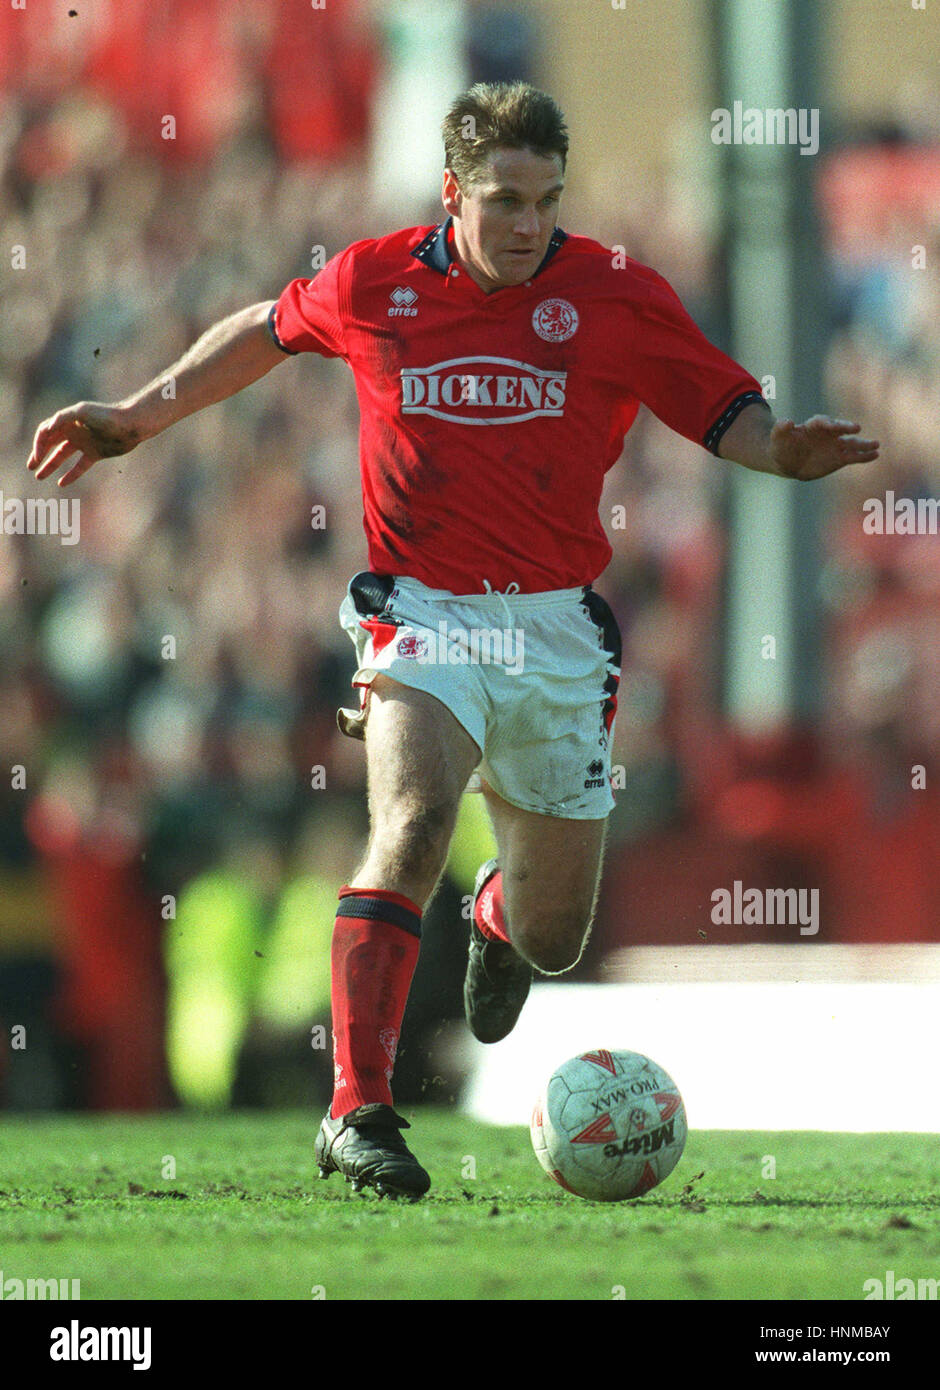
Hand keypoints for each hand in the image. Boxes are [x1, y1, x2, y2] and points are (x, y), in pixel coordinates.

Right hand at [27, 401, 142, 486]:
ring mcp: (84, 443)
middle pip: (50, 444)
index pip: (45, 432)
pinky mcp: (95, 453)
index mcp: (67, 421)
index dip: (38, 445)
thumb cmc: (107, 415)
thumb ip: (63, 417)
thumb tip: (47, 428)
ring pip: (62, 455)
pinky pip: (80, 466)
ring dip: (50, 465)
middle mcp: (73, 431)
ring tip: (38, 477)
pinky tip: (61, 483)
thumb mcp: (83, 411)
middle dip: (38, 455)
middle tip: (30, 466)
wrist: (130, 425)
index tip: (37, 458)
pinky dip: (71, 475)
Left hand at [770, 415, 879, 480]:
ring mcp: (835, 445)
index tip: (832, 425)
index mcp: (813, 426)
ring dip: (863, 444)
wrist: (788, 461)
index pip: (822, 422)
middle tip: (856, 428)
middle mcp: (828, 433)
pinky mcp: (840, 458)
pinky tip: (875, 455)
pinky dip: (864, 456)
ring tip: (876, 445)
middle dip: (847, 427)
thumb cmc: (781, 447)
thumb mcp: (777, 438)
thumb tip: (786, 421)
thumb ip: (781, 429)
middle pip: (840, 428)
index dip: (827, 422)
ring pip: (852, 443)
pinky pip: (854, 457)